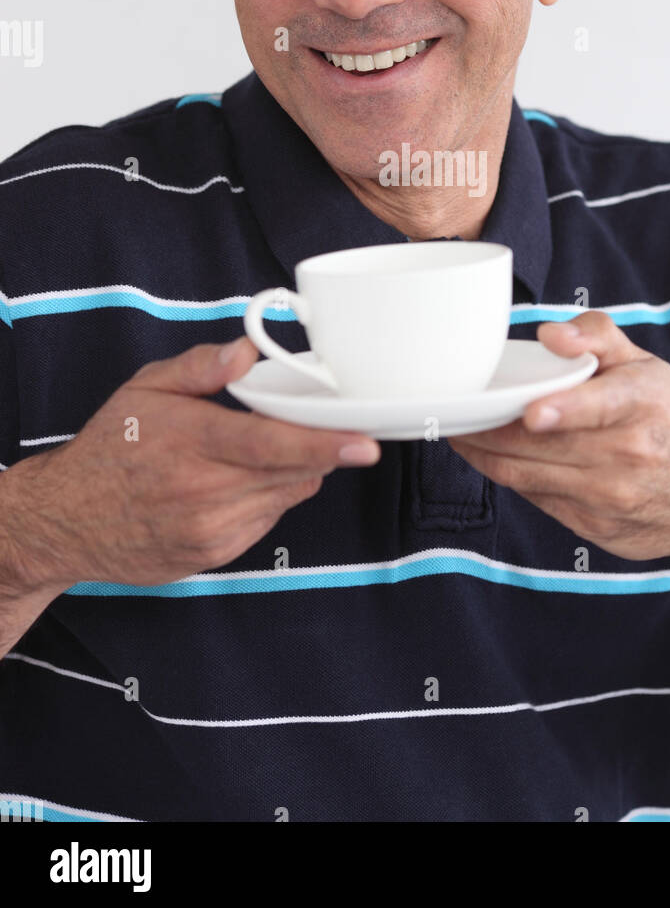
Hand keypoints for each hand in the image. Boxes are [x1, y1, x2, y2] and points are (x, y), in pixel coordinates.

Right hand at [0, 337, 379, 593]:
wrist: (67, 519)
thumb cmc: (110, 447)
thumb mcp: (145, 389)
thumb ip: (200, 367)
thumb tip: (246, 352)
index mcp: (191, 441)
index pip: (272, 444)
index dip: (324, 444)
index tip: (365, 442)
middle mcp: (204, 491)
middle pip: (292, 472)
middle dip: (321, 451)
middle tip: (333, 430)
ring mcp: (210, 529)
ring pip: (287, 496)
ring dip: (292, 472)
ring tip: (257, 453)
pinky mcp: (214, 555)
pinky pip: (267, 520)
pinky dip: (268, 497)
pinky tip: (238, 482)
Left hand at [449, 312, 669, 561]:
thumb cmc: (669, 418)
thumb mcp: (646, 366)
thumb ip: (597, 337)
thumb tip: (551, 336)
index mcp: (643, 405)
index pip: (601, 406)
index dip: (564, 410)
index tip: (533, 412)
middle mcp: (629, 454)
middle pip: (542, 443)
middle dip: (488, 427)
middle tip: (451, 408)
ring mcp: (610, 497)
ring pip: (527, 474)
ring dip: (483, 453)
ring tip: (456, 431)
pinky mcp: (593, 526)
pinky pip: (535, 497)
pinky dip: (507, 475)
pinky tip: (489, 457)